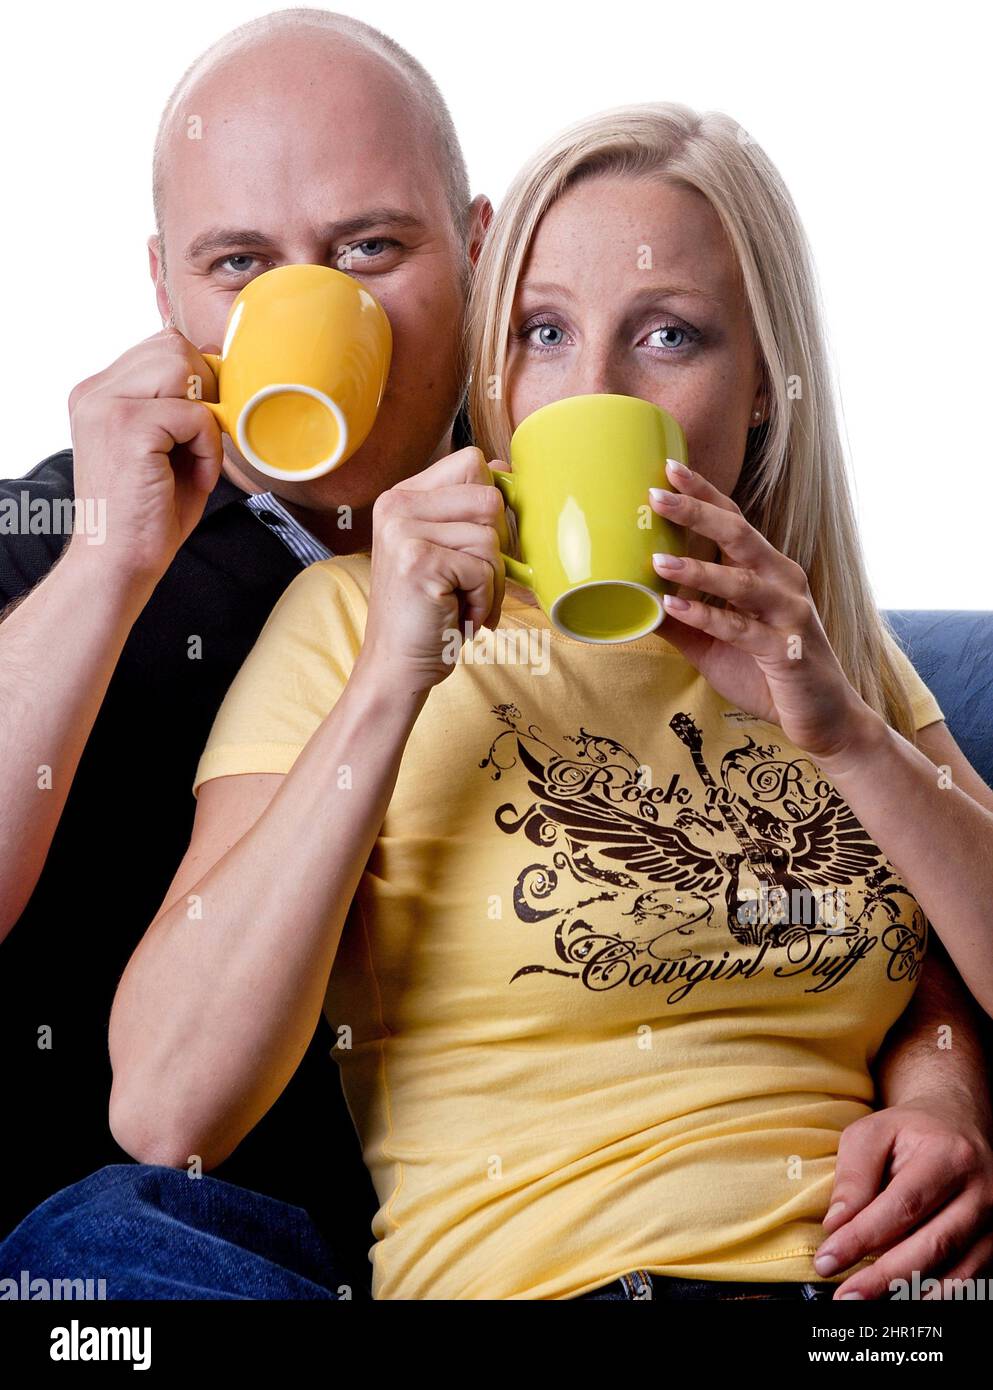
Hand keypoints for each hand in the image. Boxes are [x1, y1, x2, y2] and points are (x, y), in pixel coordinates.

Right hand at [65, 328, 223, 590]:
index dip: (197, 382)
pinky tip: (196, 479)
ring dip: (205, 418)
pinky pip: (196, 415)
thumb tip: (221, 372)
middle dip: (204, 393)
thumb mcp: (165, 447)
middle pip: (174, 345)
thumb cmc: (149, 513)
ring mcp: (106, 405)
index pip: (162, 346)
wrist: (119, 563)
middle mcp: (95, 391)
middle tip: (199, 445)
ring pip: (183, 366)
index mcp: (100, 392)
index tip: (196, 432)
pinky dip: (209, 449)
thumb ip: (180, 406)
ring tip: (195, 460)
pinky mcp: (128, 428)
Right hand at [359, 447, 507, 692]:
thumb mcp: (445, 551)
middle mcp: (397, 506)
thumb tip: (502, 468)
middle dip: (495, 550)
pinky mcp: (418, 561)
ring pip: (490, 538)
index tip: (477, 545)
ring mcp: (403, 531)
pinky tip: (460, 616)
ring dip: (490, 582)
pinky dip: (484, 602)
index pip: (472, 463)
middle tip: (470, 583)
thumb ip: (465, 510)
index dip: (491, 504)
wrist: (396, 667)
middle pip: (488, 499)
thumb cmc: (429, 613)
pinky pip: (484, 570)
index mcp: (402, 496)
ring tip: (463, 603)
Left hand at [649, 459, 872, 762]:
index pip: (733, 521)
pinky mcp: (787, 648)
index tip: (668, 468)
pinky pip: (741, 627)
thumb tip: (631, 601)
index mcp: (766, 571)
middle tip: (657, 492)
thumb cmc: (768, 675)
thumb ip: (679, 619)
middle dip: (697, 511)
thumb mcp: (713, 643)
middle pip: (739, 534)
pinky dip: (707, 616)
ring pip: (741, 580)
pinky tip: (675, 606)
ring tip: (658, 560)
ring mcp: (789, 612)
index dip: (703, 494)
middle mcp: (782, 581)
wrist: (822, 719)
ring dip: (697, 569)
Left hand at [815, 1097, 992, 1298]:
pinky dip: (935, 1295)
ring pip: (956, 1271)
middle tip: (845, 1296)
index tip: (828, 1258)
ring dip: (909, 1294)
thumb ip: (854, 1176)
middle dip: (885, 1276)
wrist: (958, 1124)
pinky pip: (969, 1281)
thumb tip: (836, 1225)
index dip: (863, 1236)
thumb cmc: (908, 1132)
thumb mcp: (872, 1133)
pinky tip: (902, 1301)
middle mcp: (981, 1192)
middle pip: (933, 1245)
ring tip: (866, 1302)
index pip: (903, 1205)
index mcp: (948, 1156)